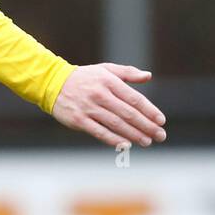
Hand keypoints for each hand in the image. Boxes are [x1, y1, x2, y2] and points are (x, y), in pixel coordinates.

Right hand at [51, 63, 166, 147]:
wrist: (53, 83)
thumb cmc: (84, 77)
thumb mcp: (106, 69)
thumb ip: (128, 73)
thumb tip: (148, 76)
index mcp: (109, 81)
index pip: (134, 98)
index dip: (149, 110)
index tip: (161, 120)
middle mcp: (100, 95)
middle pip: (128, 114)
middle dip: (147, 126)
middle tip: (160, 135)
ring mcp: (89, 108)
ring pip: (116, 124)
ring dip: (134, 135)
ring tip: (147, 141)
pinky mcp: (79, 120)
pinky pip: (100, 132)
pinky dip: (113, 139)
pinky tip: (126, 145)